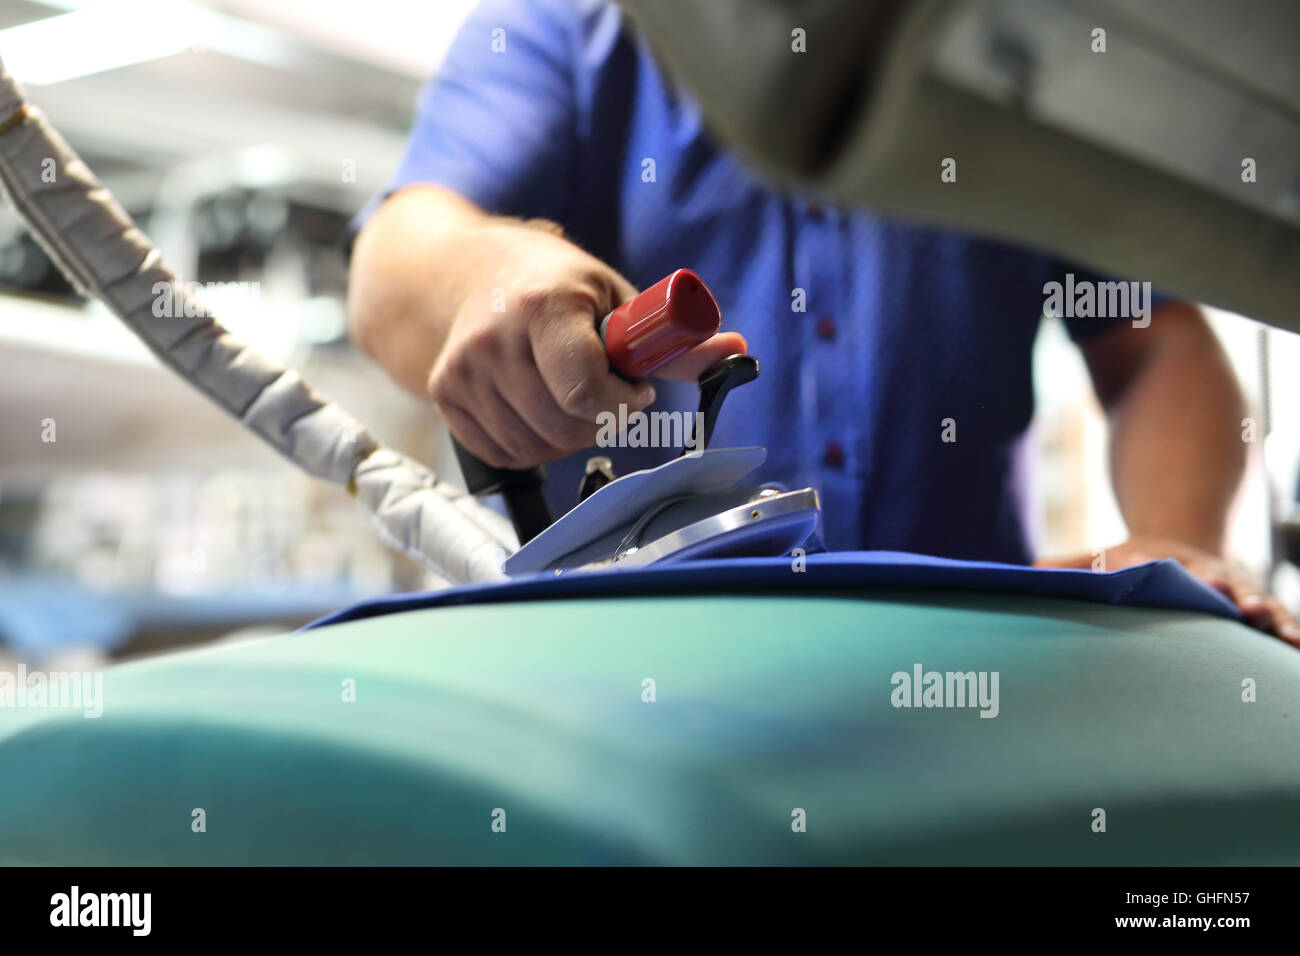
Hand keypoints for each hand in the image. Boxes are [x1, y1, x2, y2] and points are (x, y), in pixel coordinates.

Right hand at [428, 222, 745, 468]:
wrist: (469, 272)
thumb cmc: (556, 285)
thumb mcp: (616, 297)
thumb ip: (673, 339)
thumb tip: (736, 351)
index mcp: (543, 306)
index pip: (584, 391)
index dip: (622, 404)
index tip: (635, 392)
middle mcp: (493, 338)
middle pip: (563, 426)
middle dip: (600, 422)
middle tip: (606, 396)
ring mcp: (463, 370)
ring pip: (535, 447)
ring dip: (567, 436)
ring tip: (570, 397)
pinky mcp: (446, 395)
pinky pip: (505, 452)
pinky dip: (532, 443)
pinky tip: (538, 408)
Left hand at [1035, 536, 1299, 646]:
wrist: (1184, 545)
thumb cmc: (1133, 561)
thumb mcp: (1102, 556)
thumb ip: (1069, 565)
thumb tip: (1028, 574)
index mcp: (1170, 562)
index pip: (1170, 569)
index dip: (1173, 576)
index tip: (1174, 581)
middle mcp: (1210, 574)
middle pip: (1223, 583)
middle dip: (1234, 594)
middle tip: (1244, 605)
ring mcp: (1239, 590)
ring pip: (1261, 602)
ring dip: (1272, 616)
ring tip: (1285, 632)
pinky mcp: (1260, 608)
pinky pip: (1281, 619)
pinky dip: (1291, 630)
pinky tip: (1299, 648)